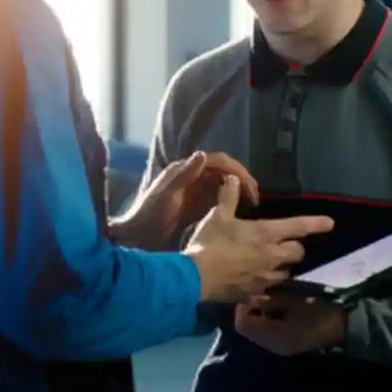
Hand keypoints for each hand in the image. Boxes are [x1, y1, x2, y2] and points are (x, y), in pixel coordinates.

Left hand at [119, 151, 258, 249]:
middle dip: (241, 180)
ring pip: (223, 184)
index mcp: (184, 170)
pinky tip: (239, 212)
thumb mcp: (166, 196)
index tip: (249, 184)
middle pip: (223, 171)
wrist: (136, 237)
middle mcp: (191, 176)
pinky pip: (217, 198)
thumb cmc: (148, 216)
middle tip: (256, 196)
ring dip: (238, 190)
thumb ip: (183, 176)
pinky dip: (230, 202)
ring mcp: (193, 191)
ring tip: (253, 203)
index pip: (216, 161)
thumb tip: (203, 154)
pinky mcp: (194, 205)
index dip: (235, 169)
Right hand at [185, 175, 333, 303]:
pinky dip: (266, 285)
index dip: (316, 223)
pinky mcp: (255, 293)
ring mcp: (265, 278)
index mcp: (266, 234)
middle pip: (298, 252)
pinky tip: (257, 283)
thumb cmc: (210, 243)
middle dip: (295, 248)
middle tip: (285, 244)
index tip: (330, 223)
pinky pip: (269, 290)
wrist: (196, 278)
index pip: (299, 227)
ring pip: (286, 273)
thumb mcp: (218, 216)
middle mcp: (272, 256)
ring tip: (271, 263)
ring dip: (282, 267)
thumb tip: (233, 178)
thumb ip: (228, 197)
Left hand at [234, 297, 347, 356]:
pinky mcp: (287, 345)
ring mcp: (280, 347)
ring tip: (268, 299)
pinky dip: (266, 321)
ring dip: (258, 316)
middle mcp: (273, 345)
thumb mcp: (292, 300)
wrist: (342, 326)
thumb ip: (270, 299)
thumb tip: (252, 295)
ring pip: (256, 332)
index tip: (251, 291)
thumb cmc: (317, 309)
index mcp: (274, 336)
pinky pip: (267, 333)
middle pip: (247, 329)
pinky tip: (277, 308)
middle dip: (249, 311)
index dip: (242, 306)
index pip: (242, 324)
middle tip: (258, 293)